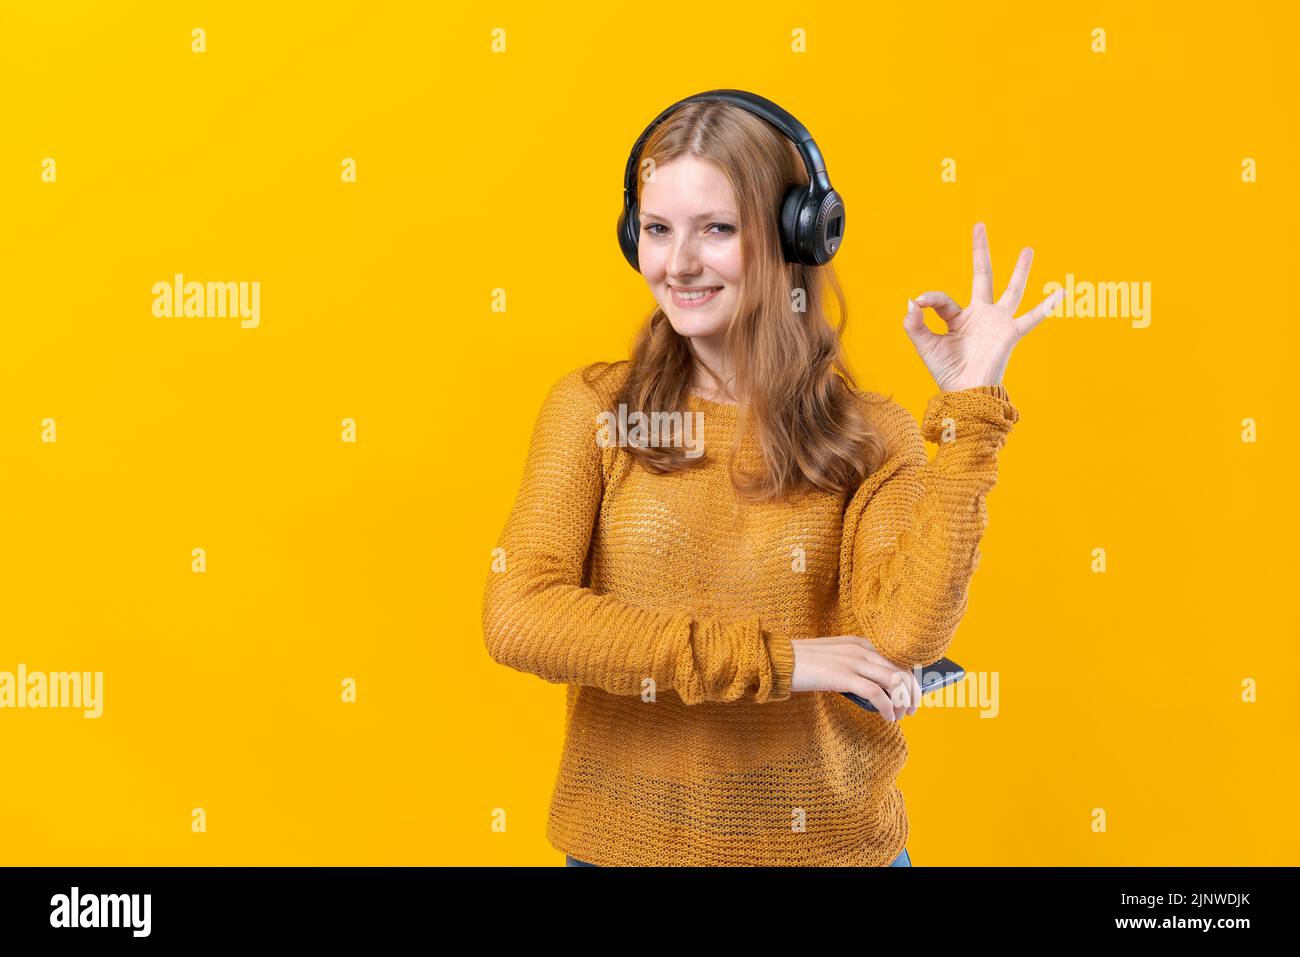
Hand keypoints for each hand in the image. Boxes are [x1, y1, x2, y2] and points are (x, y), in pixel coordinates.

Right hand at [790, 635, 921, 720]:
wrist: (780, 660)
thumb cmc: (804, 662)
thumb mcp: (835, 657)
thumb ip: (854, 665)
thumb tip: (872, 687)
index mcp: (860, 642)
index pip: (896, 659)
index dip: (910, 679)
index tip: (912, 695)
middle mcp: (861, 649)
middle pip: (900, 670)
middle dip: (912, 693)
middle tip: (912, 710)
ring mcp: (853, 661)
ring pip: (894, 681)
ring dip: (902, 702)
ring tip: (900, 716)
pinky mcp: (844, 676)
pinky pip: (876, 693)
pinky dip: (887, 707)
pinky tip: (887, 717)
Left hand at [903, 222, 1061, 391]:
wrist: (964, 392)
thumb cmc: (946, 372)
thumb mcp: (925, 345)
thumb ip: (914, 323)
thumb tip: (912, 301)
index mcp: (958, 318)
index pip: (943, 299)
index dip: (930, 298)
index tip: (919, 303)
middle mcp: (980, 315)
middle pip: (982, 276)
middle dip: (981, 252)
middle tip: (980, 226)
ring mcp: (997, 322)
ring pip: (1011, 290)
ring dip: (1020, 270)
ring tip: (1027, 250)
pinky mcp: (1010, 332)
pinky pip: (1032, 318)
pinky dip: (1046, 306)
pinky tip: (1061, 292)